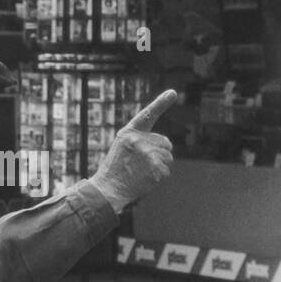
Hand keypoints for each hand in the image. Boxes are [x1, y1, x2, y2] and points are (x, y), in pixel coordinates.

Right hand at [90, 90, 177, 213]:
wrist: (108, 189)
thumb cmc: (115, 168)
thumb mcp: (122, 146)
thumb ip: (140, 139)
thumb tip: (166, 145)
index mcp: (129, 132)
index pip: (148, 114)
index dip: (161, 103)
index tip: (172, 92)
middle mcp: (139, 140)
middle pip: (166, 143)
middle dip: (159, 153)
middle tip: (142, 164)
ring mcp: (147, 153)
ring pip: (168, 158)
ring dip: (160, 166)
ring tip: (142, 172)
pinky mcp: (154, 167)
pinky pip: (166, 171)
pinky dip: (159, 177)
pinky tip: (145, 179)